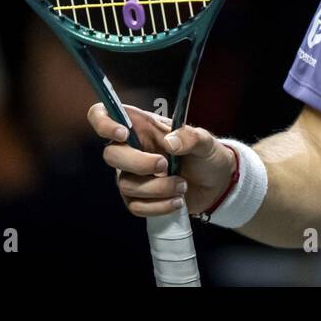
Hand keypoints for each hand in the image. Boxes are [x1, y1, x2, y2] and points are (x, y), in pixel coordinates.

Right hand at [87, 103, 236, 217]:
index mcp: (142, 127)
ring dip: (158, 188)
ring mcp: (132, 175)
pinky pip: (136, 206)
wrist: (216, 184)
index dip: (104, 122)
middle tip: (164, 165)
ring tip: (182, 185)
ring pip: (126, 185)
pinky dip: (159, 206)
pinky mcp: (138, 198)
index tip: (123, 134)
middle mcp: (131, 149)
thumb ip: (190, 137)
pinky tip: (177, 201)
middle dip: (139, 164)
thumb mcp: (205, 141)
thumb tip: (169, 143)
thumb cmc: (205, 155)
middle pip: (111, 155)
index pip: (105, 114)